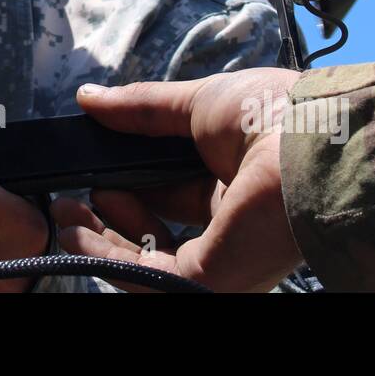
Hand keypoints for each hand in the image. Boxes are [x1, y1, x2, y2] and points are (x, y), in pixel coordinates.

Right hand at [52, 67, 304, 291]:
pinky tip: (77, 230)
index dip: (132, 184)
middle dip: (109, 215)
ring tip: (66, 214)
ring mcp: (220, 256)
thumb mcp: (195, 103)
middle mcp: (229, 226)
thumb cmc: (272, 114)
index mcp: (235, 182)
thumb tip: (89, 97)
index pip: (173, 194)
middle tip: (73, 198)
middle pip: (156, 230)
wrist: (308, 143)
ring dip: (100, 239)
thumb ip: (141, 108)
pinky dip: (106, 256)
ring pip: (146, 259)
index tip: (98, 169)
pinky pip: (147, 274)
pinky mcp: (209, 277)